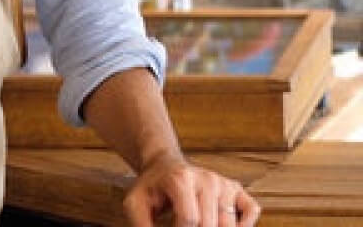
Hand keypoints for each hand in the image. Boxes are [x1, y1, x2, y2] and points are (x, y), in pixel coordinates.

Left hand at [124, 153, 259, 226]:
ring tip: (195, 224)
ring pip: (229, 224)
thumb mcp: (135, 204)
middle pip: (209, 225)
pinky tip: (223, 225)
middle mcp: (207, 179)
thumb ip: (142, 225)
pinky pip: (251, 212)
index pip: (190, 220)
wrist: (164, 166)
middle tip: (181, 226)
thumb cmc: (151, 188)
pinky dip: (243, 226)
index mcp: (180, 179)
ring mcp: (224, 183)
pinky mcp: (236, 189)